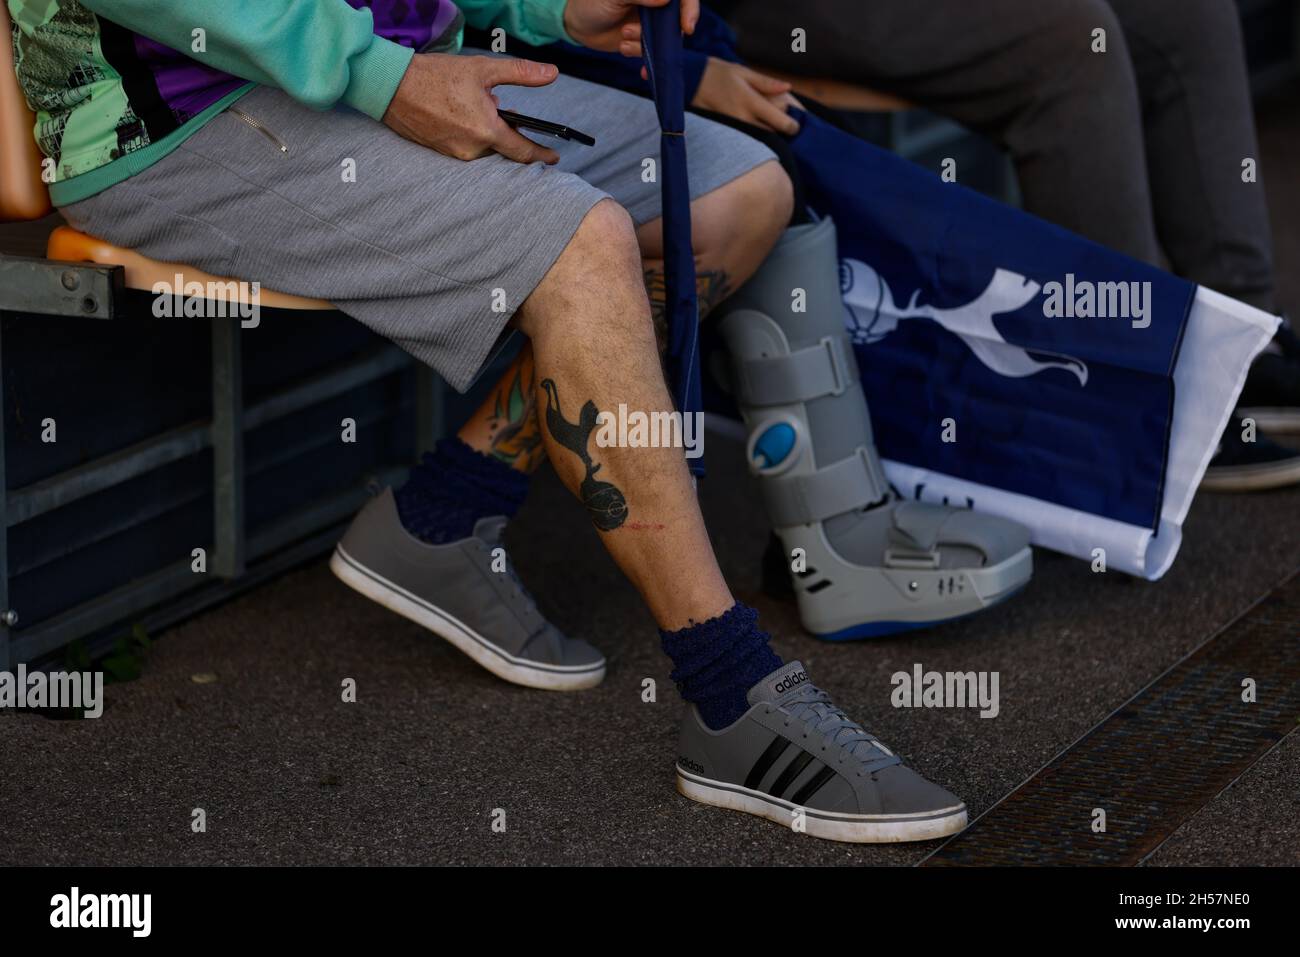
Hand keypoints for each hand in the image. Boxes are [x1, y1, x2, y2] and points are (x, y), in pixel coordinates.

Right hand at [383, 53, 561, 163]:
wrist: (391, 86)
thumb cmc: (436, 76)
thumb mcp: (483, 69)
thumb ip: (520, 73)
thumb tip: (552, 73)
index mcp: (486, 131)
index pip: (522, 151)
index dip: (541, 154)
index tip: (554, 157)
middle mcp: (471, 149)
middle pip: (501, 146)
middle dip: (506, 129)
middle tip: (499, 106)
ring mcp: (454, 153)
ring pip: (483, 145)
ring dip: (486, 129)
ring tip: (473, 103)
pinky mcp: (440, 152)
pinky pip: (465, 145)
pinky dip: (471, 132)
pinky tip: (460, 112)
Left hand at [565, 0, 699, 53]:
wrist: (578, 26)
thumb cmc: (593, 4)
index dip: (690, 9)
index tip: (687, 27)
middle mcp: (656, 6)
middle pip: (676, 21)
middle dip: (661, 35)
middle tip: (630, 32)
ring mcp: (651, 25)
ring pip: (663, 41)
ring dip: (644, 46)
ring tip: (623, 39)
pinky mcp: (644, 43)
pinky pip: (655, 56)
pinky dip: (649, 64)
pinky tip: (642, 71)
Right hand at [691, 58, 800, 134]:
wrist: (691, 83)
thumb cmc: (719, 74)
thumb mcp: (743, 72)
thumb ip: (766, 83)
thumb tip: (787, 88)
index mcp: (751, 101)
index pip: (779, 121)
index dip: (792, 126)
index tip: (795, 125)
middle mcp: (744, 118)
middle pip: (772, 133)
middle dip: (780, 129)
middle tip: (782, 120)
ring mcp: (735, 128)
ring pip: (760, 138)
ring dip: (769, 133)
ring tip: (768, 122)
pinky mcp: (728, 132)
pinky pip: (748, 137)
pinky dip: (756, 134)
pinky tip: (756, 125)